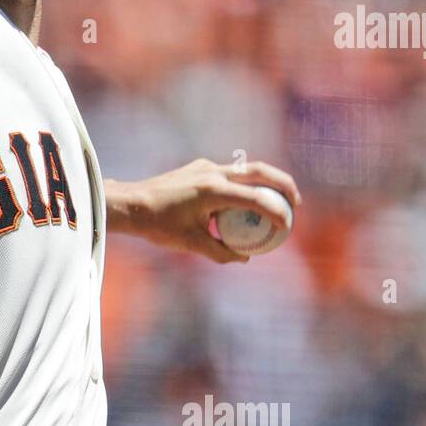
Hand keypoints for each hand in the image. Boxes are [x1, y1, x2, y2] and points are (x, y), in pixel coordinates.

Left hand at [105, 159, 301, 263]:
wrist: (130, 203)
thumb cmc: (158, 225)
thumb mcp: (191, 243)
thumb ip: (220, 251)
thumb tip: (245, 258)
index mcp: (213, 191)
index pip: (256, 198)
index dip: (277, 211)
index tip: (288, 225)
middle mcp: (212, 173)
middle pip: (260, 172)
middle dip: (283, 185)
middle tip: (295, 204)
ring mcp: (205, 167)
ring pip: (246, 170)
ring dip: (264, 184)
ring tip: (276, 203)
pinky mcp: (199, 168)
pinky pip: (229, 175)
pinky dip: (243, 187)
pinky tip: (244, 205)